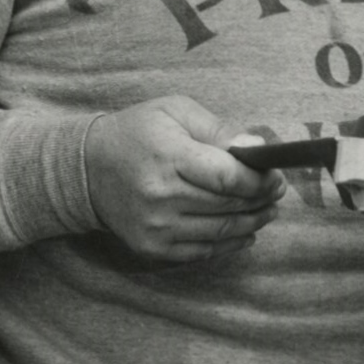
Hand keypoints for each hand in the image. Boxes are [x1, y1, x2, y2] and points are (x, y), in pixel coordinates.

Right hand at [84, 95, 282, 262]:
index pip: (228, 178)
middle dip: (261, 200)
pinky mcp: (152, 247)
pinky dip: (230, 244)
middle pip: (229, 206)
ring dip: (251, 223)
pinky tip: (244, 233)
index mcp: (169, 158)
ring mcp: (156, 227)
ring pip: (221, 232)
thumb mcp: (175, 112)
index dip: (260, 181)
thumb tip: (258, 150)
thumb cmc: (138, 134)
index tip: (275, 178)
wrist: (88, 169)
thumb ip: (218, 130)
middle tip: (276, 193)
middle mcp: (161, 197)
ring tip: (267, 212)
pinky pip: (203, 251)